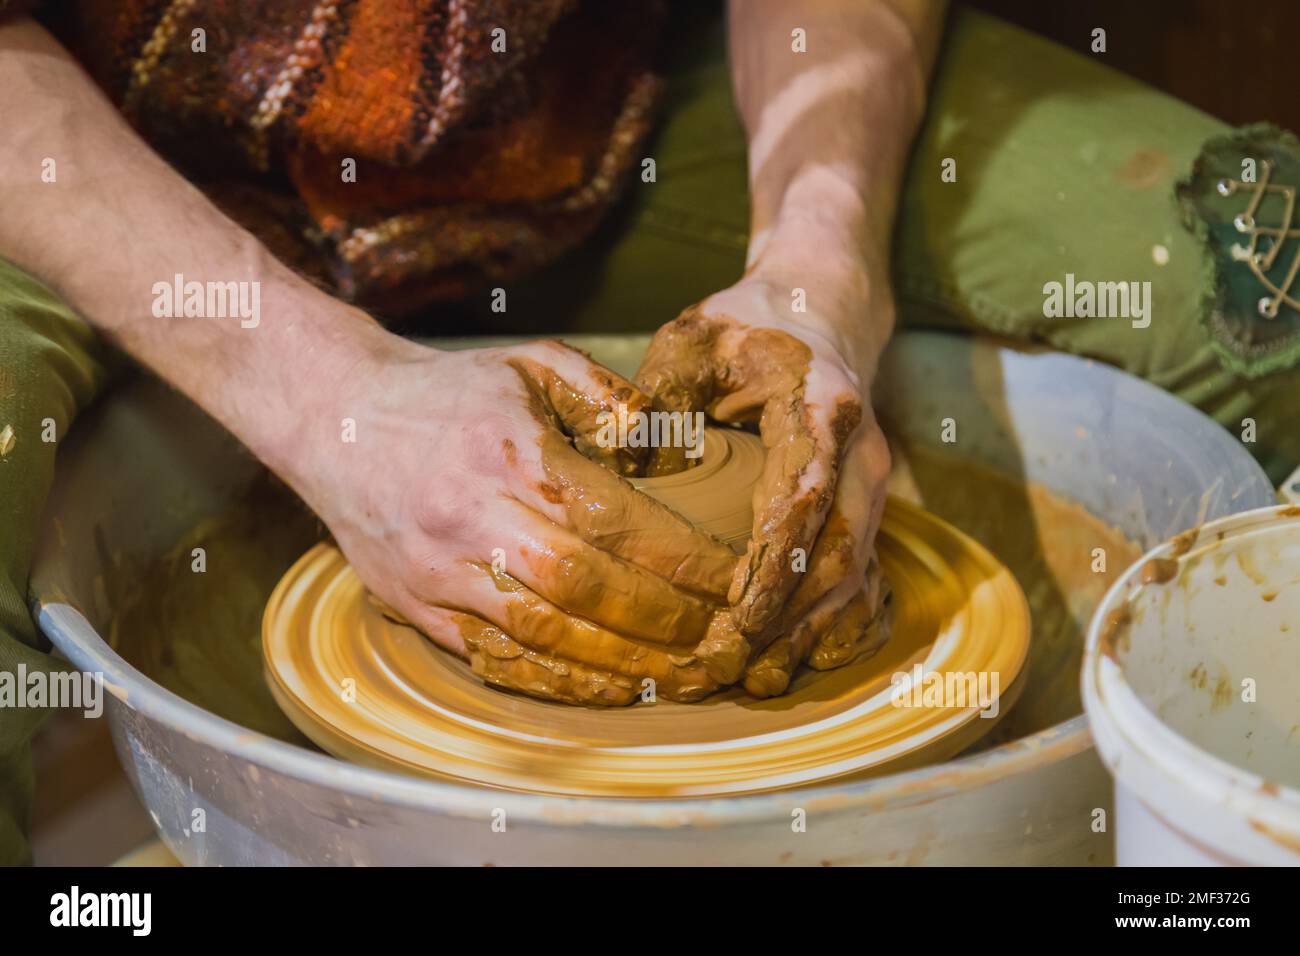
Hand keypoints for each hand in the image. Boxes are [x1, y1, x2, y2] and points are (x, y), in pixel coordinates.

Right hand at [296, 336, 738, 704]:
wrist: (335, 417)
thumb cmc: (452, 393)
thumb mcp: (536, 364)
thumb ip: (613, 401)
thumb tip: (677, 455)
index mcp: (511, 453)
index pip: (618, 521)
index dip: (685, 561)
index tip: (738, 582)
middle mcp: (471, 517)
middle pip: (586, 588)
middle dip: (667, 622)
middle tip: (726, 642)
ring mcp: (437, 571)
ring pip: (542, 635)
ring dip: (622, 665)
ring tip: (685, 678)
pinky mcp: (413, 608)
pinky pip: (493, 659)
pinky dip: (557, 682)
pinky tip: (609, 689)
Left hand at [636, 276, 892, 695]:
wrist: (817, 311)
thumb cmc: (743, 330)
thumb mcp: (693, 341)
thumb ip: (660, 394)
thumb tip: (628, 470)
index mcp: (823, 406)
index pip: (805, 494)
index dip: (774, 561)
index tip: (736, 616)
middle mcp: (861, 452)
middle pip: (841, 551)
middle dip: (788, 618)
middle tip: (729, 665)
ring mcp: (871, 484)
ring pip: (856, 574)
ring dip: (810, 632)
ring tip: (757, 681)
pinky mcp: (865, 507)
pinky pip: (865, 577)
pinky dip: (834, 625)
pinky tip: (797, 662)